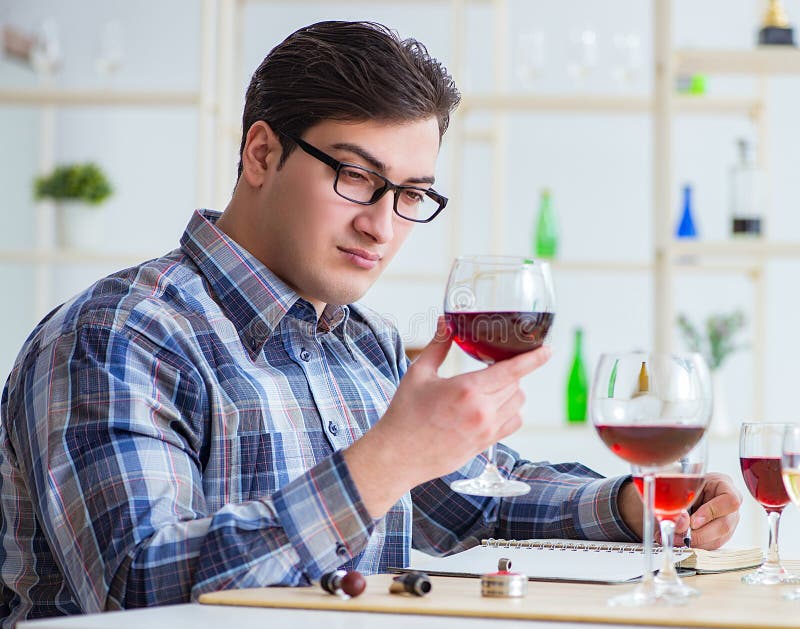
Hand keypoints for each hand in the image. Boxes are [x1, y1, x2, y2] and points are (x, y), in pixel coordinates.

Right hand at [344, 316, 550, 516]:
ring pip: (517, 404)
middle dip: (509, 372)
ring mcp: (486, 430)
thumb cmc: (404, 413)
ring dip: (511, 391)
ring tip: (491, 387)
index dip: (534, 358)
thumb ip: (438, 345)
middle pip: (516, 385)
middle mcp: (482, 410)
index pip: (512, 370)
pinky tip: (494, 407)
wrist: (398, 454)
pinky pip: (512, 424)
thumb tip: (445, 322)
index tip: (547, 349)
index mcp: (467, 388)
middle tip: (492, 368)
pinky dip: (510, 412)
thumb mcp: (419, 373)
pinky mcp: (484, 445)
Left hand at [619, 472, 741, 549]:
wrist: (686, 490)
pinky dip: (693, 545)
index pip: (730, 501)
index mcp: (725, 487)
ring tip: (675, 538)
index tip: (693, 520)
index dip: (711, 512)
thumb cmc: (686, 483)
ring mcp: (728, 524)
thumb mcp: (682, 484)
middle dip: (699, 534)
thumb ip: (681, 499)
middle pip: (724, 526)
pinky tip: (678, 541)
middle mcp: (730, 508)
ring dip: (694, 542)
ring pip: (717, 539)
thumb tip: (682, 520)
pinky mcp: (720, 536)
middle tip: (680, 534)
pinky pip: (710, 546)